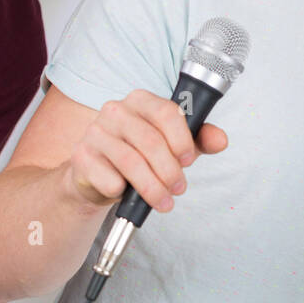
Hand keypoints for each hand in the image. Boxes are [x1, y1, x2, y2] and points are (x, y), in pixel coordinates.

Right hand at [63, 89, 227, 212]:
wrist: (98, 176)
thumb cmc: (141, 156)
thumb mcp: (173, 146)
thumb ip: (198, 140)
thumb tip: (221, 140)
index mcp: (141, 100)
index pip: (166, 111)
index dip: (181, 138)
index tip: (188, 160)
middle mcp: (115, 110)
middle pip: (150, 140)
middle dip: (169, 170)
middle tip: (179, 188)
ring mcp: (95, 132)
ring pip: (130, 162)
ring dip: (152, 187)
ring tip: (164, 202)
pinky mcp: (82, 157)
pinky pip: (108, 177)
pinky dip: (122, 191)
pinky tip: (127, 194)